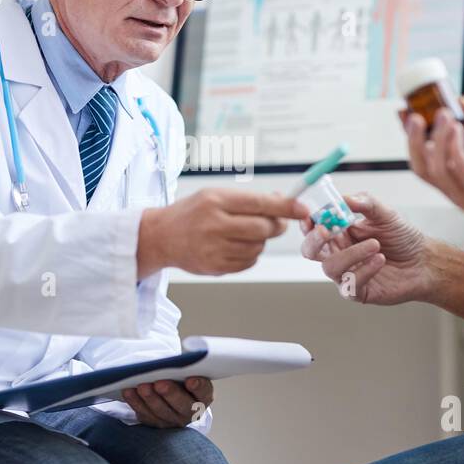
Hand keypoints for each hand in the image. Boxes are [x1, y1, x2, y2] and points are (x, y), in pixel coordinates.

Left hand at [121, 376, 212, 427]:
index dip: (199, 387)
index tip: (190, 380)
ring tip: (142, 386)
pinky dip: (135, 402)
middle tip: (159, 383)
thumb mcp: (184, 371)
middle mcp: (190, 411)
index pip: (204, 392)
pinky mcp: (155, 423)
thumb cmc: (178, 377)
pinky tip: (129, 391)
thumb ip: (183, 367)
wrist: (168, 391)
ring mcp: (172, 420)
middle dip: (170, 394)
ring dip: (150, 399)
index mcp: (202, 396)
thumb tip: (172, 361)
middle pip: (183, 406)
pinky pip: (145, 415)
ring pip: (162, 412)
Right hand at [138, 189, 308, 276]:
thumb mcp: (215, 196)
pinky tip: (234, 246)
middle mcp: (214, 225)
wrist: (160, 237)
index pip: (260, 204)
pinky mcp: (215, 267)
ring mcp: (214, 249)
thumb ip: (248, 200)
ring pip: (258, 247)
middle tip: (275, 223)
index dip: (286, 207)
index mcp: (215, 201)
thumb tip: (284, 203)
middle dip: (275, 226)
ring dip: (259, 241)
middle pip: (263, 229)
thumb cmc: (191, 213)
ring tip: (241, 233)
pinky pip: (248, 262)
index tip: (303, 209)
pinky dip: (249, 255)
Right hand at [300, 193, 432, 303]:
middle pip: (310, 250)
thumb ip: (365, 203)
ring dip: (351, 254)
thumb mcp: (385, 213)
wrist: (424, 261)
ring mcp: (346, 273)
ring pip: (330, 267)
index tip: (311, 216)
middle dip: (314, 240)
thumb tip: (343, 198)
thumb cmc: (403, 238)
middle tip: (326, 230)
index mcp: (339, 233)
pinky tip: (380, 260)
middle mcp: (338, 253)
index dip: (307, 222)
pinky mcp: (357, 291)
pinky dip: (364, 270)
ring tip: (376, 245)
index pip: (313, 228)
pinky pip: (350, 284)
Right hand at [403, 97, 463, 223]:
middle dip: (414, 141)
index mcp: (454, 177)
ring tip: (443, 116)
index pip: (422, 158)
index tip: (403, 112)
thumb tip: (459, 101)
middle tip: (416, 116)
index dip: (410, 137)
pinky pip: (458, 170)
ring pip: (435, 170)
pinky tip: (456, 128)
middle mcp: (454, 189)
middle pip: (420, 168)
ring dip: (435, 141)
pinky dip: (453, 148)